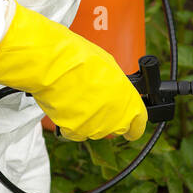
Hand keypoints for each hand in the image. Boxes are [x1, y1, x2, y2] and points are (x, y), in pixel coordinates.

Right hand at [0, 2, 146, 140]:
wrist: (54, 66)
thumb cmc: (83, 60)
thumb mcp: (111, 68)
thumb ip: (117, 88)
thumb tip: (114, 91)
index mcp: (130, 104)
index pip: (137, 125)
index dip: (133, 126)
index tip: (130, 127)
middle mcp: (115, 121)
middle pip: (114, 127)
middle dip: (107, 117)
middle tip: (93, 99)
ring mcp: (95, 128)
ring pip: (94, 129)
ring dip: (88, 118)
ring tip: (76, 95)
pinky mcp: (74, 132)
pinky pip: (75, 131)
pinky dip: (71, 121)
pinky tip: (66, 104)